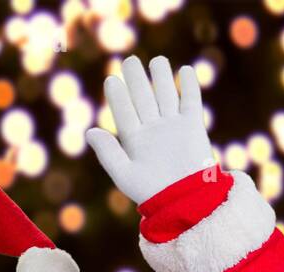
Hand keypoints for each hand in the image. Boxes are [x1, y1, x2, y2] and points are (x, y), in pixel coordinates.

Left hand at [86, 54, 214, 204]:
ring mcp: (173, 126)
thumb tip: (90, 131)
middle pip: (143, 98)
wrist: (184, 198)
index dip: (117, 96)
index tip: (111, 80)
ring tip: (157, 60)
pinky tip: (184, 71)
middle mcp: (153, 130)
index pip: (124, 112)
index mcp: (135, 140)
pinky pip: (190, 101)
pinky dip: (189, 86)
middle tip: (129, 60)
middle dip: (136, 79)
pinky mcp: (193, 126)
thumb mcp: (124, 173)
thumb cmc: (152, 192)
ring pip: (166, 95)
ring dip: (161, 77)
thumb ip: (108, 152)